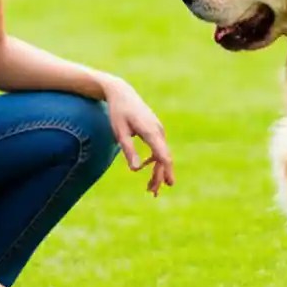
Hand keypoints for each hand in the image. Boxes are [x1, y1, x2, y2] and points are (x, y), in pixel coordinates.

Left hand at [100, 75, 174, 195]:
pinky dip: (155, 161)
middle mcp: (158, 131)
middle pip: (164, 158)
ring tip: (151, 189)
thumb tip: (136, 170)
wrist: (123, 93)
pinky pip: (159, 149)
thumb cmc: (118, 113)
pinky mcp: (156, 131)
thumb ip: (128, 150)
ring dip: (158, 171)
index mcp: (150, 131)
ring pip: (162, 155)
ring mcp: (158, 131)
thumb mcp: (120, 133)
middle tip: (153, 193)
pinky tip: (147, 169)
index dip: (166, 168)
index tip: (168, 182)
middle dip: (160, 176)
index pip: (162, 153)